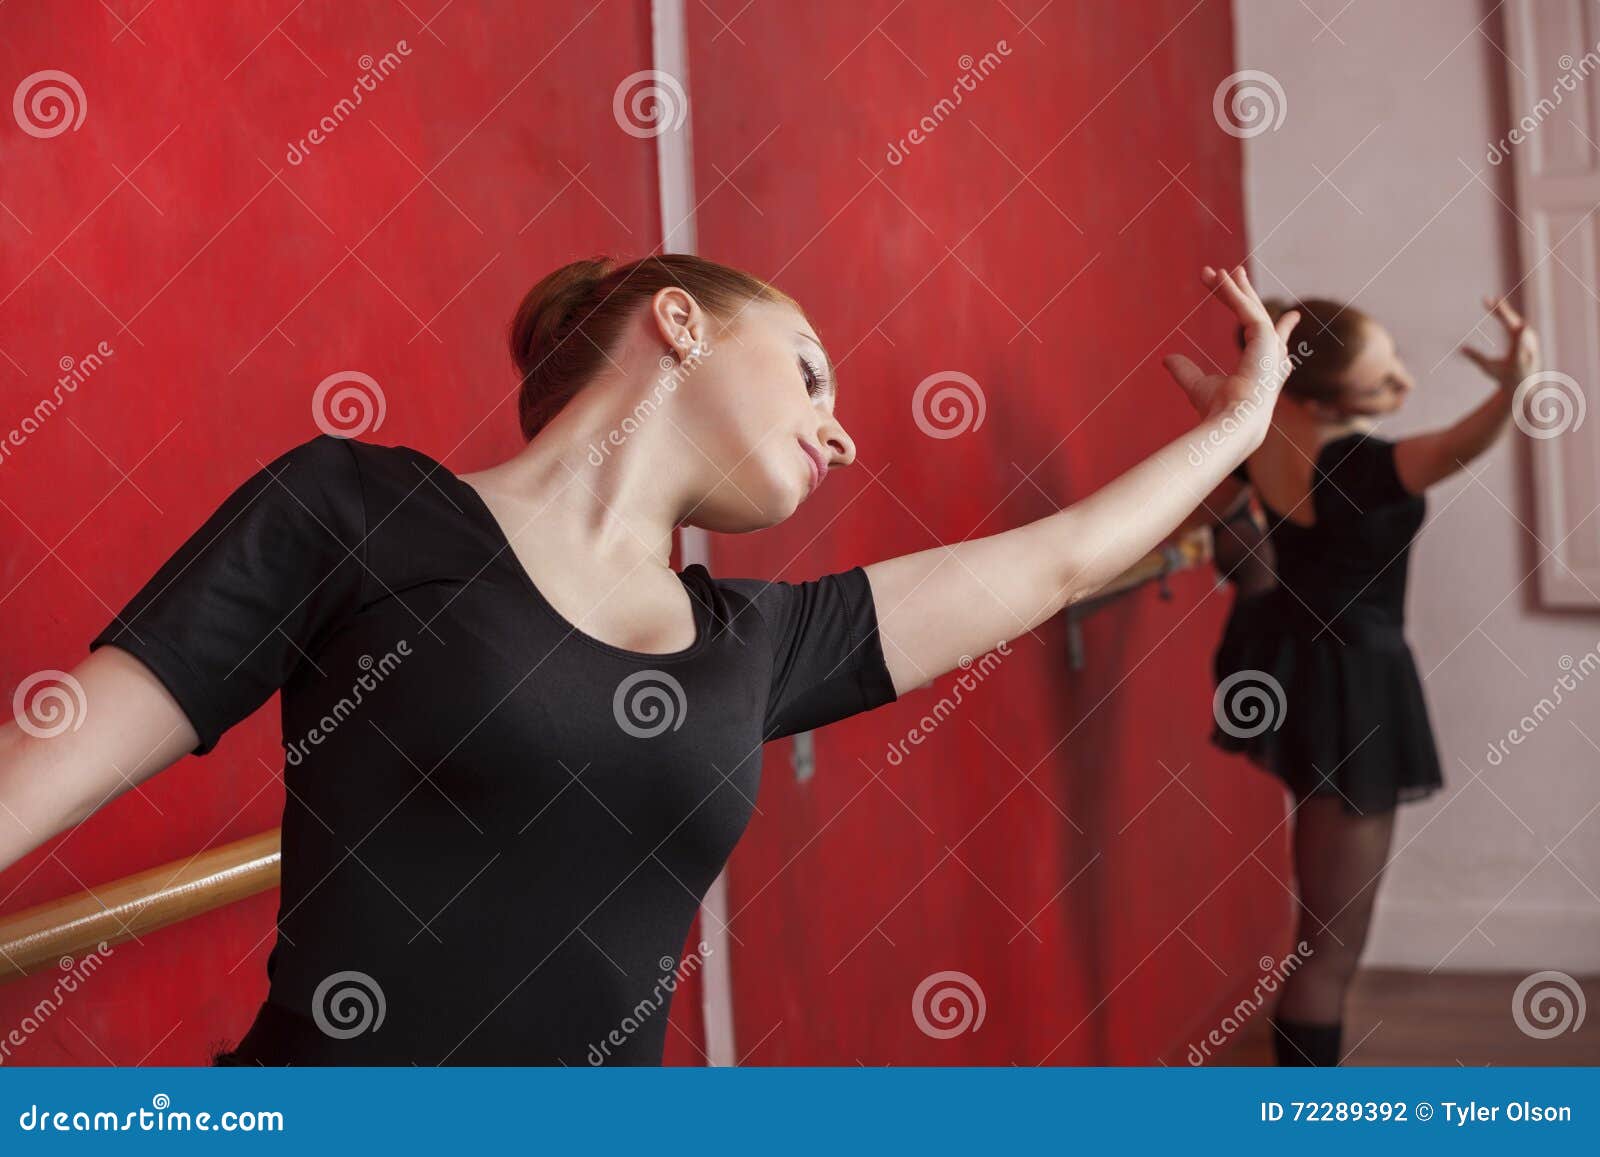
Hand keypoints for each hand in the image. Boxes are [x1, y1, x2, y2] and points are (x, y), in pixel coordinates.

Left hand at [1162, 264, 1300, 429]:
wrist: (1232, 419)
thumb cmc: (1219, 410)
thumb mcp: (1197, 386)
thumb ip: (1186, 371)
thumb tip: (1167, 359)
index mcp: (1265, 370)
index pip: (1277, 345)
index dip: (1284, 329)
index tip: (1293, 317)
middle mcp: (1273, 356)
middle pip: (1258, 316)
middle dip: (1245, 294)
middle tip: (1238, 272)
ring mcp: (1271, 345)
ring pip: (1250, 308)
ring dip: (1231, 288)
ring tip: (1214, 271)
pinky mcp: (1265, 335)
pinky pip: (1245, 307)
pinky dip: (1231, 291)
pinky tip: (1218, 277)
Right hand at [1462, 295, 1539, 390]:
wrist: (1524, 382)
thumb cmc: (1504, 377)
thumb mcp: (1488, 369)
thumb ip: (1477, 358)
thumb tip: (1461, 348)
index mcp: (1517, 360)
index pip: (1518, 346)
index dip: (1520, 336)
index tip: (1522, 325)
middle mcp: (1527, 349)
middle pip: (1515, 327)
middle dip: (1502, 313)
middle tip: (1490, 300)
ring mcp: (1530, 340)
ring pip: (1516, 321)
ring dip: (1503, 310)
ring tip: (1490, 300)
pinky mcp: (1529, 334)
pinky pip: (1516, 321)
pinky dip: (1505, 313)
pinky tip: (1496, 305)